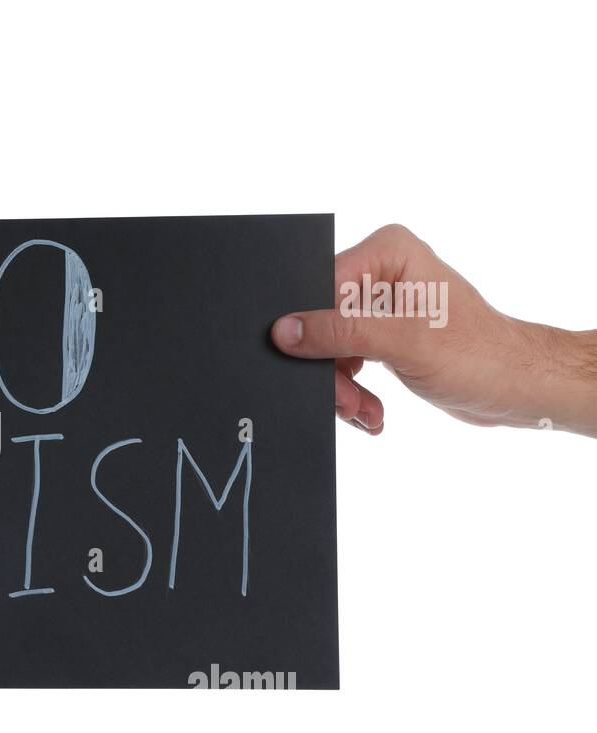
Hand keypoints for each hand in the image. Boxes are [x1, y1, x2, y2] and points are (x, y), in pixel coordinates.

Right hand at [270, 224, 596, 436]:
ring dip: (341, 387)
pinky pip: (342, 363)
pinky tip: (370, 409)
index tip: (316, 366)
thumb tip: (284, 331)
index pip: (321, 288)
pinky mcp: (381, 336)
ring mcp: (379, 307)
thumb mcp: (403, 342)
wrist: (517, 388)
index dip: (311, 329)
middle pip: (320, 322)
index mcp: (387, 252)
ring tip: (363, 411)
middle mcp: (381, 274)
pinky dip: (351, 392)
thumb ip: (341, 331)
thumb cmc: (480, 356)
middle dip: (329, 369)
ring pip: (327, 349)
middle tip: (346, 401)